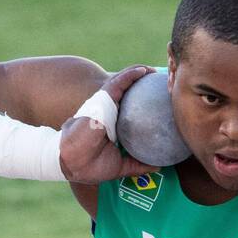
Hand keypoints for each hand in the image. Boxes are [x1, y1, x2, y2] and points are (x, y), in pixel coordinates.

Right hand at [58, 65, 159, 182]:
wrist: (76, 163)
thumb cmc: (93, 165)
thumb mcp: (121, 165)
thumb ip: (138, 164)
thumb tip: (159, 166)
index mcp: (113, 126)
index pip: (130, 111)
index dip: (144, 105)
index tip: (160, 103)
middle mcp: (109, 113)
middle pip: (128, 94)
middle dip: (143, 85)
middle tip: (161, 83)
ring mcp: (105, 105)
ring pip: (124, 83)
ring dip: (139, 74)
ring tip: (155, 71)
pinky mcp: (101, 99)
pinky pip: (118, 82)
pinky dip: (131, 75)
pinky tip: (144, 71)